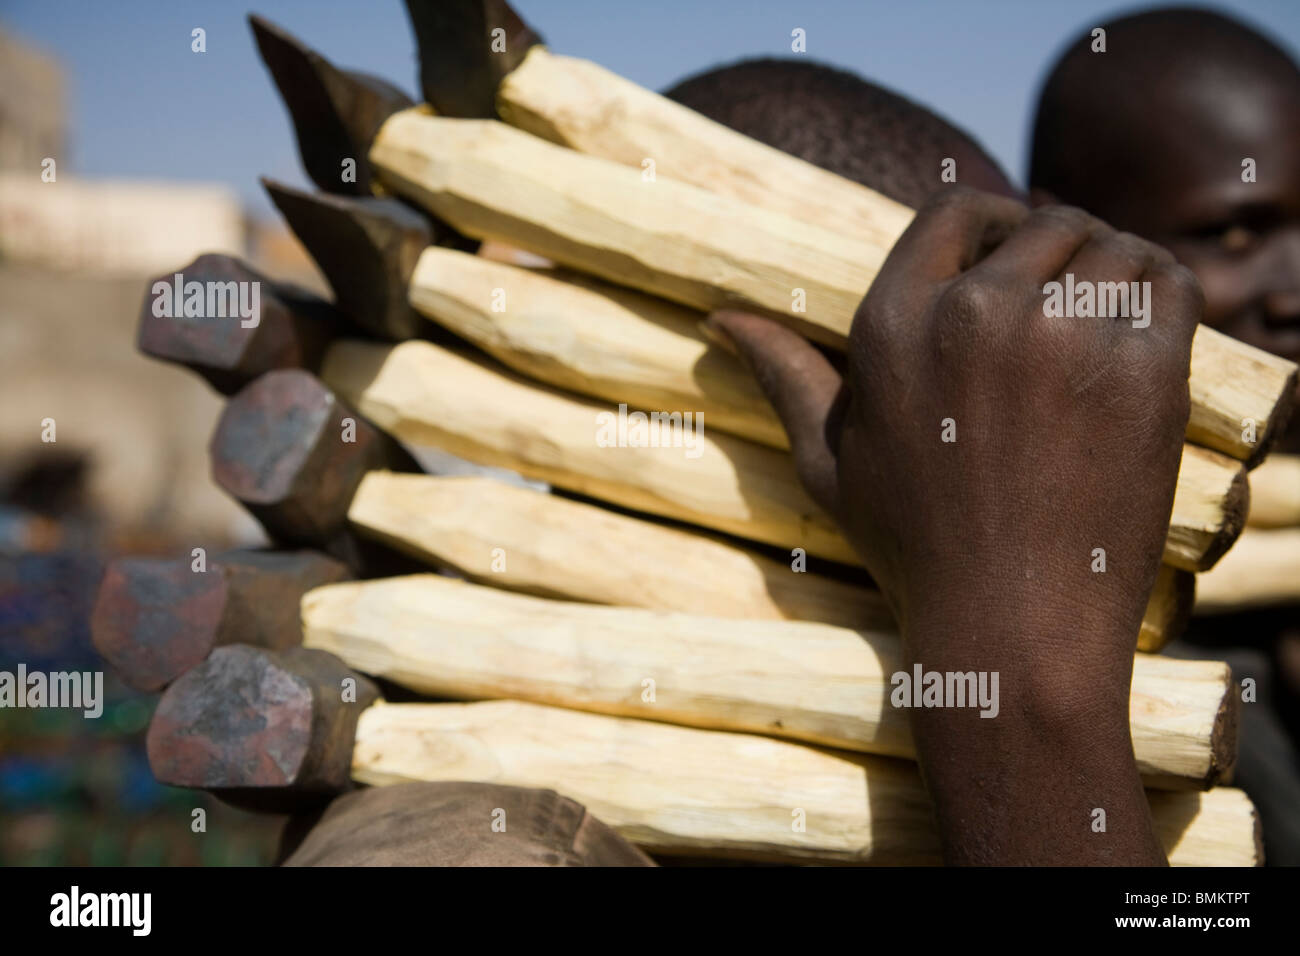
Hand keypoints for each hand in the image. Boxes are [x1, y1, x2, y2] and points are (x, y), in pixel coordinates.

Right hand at [708, 188, 1203, 863]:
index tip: (1014, 261)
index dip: (995, 222)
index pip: (958, 207)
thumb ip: (785, 374)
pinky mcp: (1138, 369)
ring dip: (1115, 276)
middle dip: (1063, 252)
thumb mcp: (829, 460)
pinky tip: (1143, 349)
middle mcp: (974, 312)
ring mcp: (1061, 337)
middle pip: (1046, 222)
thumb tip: (723, 319)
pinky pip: (1168, 283)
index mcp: (895, 323)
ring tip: (1105, 334)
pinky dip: (1166, 301)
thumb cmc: (914, 547)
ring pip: (1111, 247)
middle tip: (1070, 310)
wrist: (1011, 628)